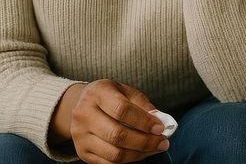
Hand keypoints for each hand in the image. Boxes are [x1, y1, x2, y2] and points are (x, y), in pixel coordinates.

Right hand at [54, 80, 168, 163]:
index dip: (143, 121)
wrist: (82, 104)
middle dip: (145, 142)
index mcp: (97, 94)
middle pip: (117, 135)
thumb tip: (160, 121)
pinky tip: (141, 153)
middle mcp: (84, 115)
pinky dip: (128, 160)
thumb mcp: (126, 91)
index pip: (121, 110)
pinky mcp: (82, 152)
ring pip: (113, 153)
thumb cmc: (110, 96)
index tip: (160, 128)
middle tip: (163, 142)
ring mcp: (80, 136)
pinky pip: (108, 163)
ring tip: (155, 148)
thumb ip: (143, 105)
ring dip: (139, 154)